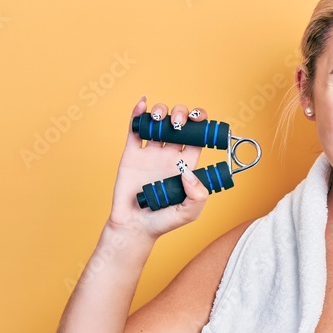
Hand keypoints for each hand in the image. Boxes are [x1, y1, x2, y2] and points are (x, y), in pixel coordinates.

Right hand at [106, 96, 211, 239]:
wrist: (134, 227)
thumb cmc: (163, 222)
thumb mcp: (189, 213)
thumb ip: (197, 195)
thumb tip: (190, 173)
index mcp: (186, 166)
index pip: (198, 138)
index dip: (201, 125)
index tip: (200, 119)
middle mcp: (170, 156)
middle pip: (180, 124)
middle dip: (182, 115)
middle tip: (177, 122)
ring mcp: (150, 153)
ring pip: (159, 122)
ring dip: (161, 111)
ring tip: (159, 117)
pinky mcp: (131, 154)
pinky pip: (135, 129)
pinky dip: (138, 113)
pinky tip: (143, 105)